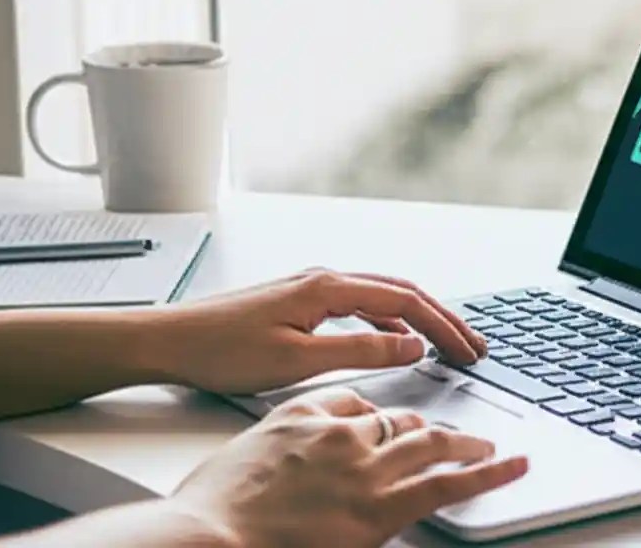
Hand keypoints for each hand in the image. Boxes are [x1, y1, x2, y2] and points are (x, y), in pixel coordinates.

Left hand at [151, 269, 487, 394]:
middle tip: (473, 345)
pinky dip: (389, 323)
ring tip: (445, 345)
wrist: (168, 340)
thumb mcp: (296, 361)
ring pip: (381, 298)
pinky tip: (393, 343)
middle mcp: (323, 280)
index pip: (405, 302)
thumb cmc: (220, 350)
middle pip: (401, 293)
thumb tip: (411, 348)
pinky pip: (360, 306)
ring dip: (418, 320)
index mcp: (328, 288)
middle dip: (442, 318)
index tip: (469, 350)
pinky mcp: (299, 303)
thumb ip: (360, 353)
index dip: (443, 326)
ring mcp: (311, 289)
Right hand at [172, 387, 528, 547]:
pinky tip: (512, 464)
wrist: (204, 537)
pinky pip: (446, 483)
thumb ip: (274, 453)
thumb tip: (287, 468)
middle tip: (443, 436)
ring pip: (427, 441)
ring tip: (486, 445)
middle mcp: (339, 434)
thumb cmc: (209, 510)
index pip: (351, 402)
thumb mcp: (237, 460)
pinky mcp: (381, 507)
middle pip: (394, 420)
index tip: (382, 424)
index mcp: (301, 416)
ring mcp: (363, 468)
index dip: (372, 414)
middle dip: (421, 428)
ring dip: (462, 442)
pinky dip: (487, 471)